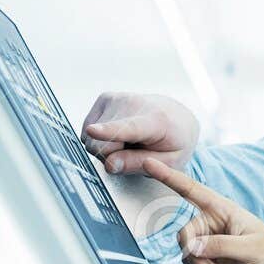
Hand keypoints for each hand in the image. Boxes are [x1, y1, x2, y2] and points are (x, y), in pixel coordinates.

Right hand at [81, 92, 200, 174]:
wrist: (175, 115)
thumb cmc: (174, 140)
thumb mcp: (170, 161)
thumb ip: (140, 164)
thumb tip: (110, 164)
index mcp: (154, 121)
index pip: (128, 128)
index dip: (108, 132)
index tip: (92, 131)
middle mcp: (132, 104)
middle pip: (102, 145)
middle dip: (112, 157)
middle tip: (134, 153)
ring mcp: (116, 99)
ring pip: (91, 139)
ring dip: (108, 148)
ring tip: (130, 141)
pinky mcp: (104, 99)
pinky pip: (88, 133)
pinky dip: (102, 139)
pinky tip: (120, 134)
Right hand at [140, 159, 263, 263]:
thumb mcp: (250, 248)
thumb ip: (219, 246)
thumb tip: (191, 248)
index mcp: (223, 210)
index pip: (191, 190)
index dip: (169, 176)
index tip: (148, 162)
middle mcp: (212, 224)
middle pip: (184, 235)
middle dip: (194, 255)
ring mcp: (209, 243)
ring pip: (186, 254)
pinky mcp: (208, 261)